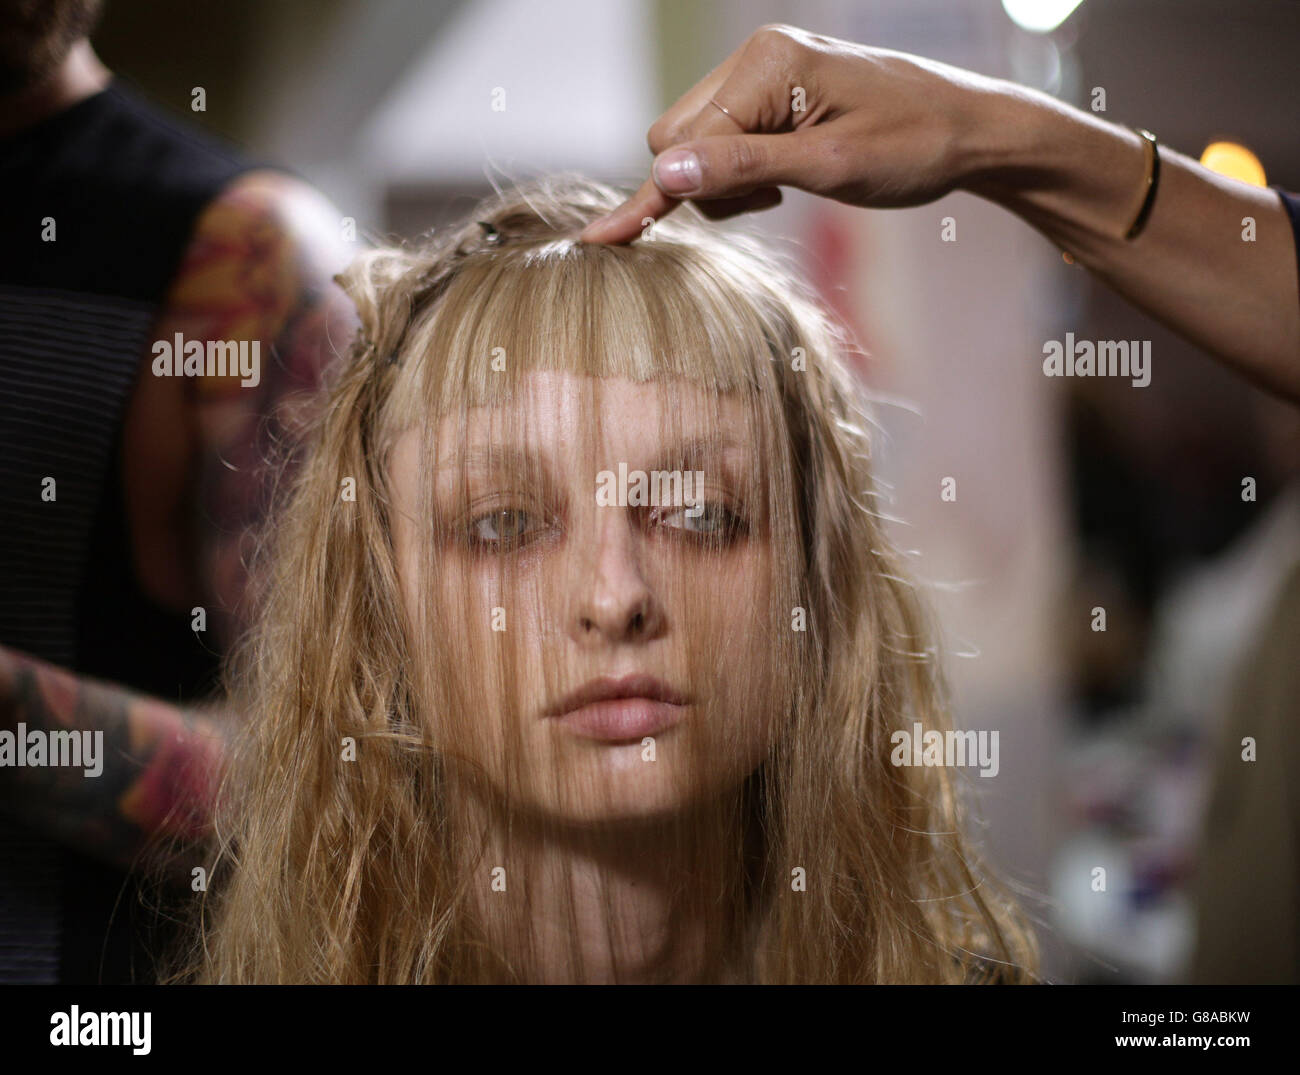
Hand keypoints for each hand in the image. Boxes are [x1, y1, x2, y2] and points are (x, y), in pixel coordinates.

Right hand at [581, 24, 1005, 242]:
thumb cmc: (913, 148)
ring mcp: (765, 73)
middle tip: (768, 202)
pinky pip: (724, 141)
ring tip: (784, 192)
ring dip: (725, 185)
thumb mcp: (829, 169)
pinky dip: (739, 174)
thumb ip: (743, 169)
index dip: (673, 194)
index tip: (602, 244)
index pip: (680, 140)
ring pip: (696, 145)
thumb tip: (664, 175)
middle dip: (707, 186)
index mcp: (766, 64)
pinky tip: (778, 183)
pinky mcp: (775, 93)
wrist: (970, 132)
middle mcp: (757, 58)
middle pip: (676, 138)